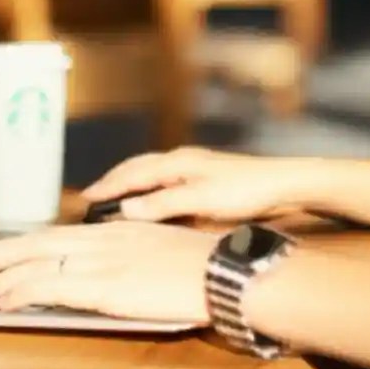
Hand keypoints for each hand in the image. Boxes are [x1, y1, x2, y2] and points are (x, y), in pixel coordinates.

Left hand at [0, 222, 217, 324]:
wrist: (225, 272)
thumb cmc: (199, 266)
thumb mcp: (153, 251)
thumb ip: (122, 257)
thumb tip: (100, 269)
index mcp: (109, 231)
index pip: (48, 234)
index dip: (13, 244)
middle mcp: (98, 239)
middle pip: (30, 243)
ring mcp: (99, 261)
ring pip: (32, 263)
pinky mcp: (104, 286)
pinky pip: (49, 286)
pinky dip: (19, 292)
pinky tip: (2, 302)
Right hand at [83, 147, 316, 222]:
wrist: (284, 183)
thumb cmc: (245, 191)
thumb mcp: (201, 201)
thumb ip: (163, 204)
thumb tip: (126, 210)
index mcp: (175, 162)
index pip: (131, 175)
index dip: (107, 188)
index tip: (85, 199)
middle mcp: (180, 159)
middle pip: (137, 168)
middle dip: (113, 180)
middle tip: (92, 196)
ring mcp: (193, 165)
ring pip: (150, 171)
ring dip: (129, 182)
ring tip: (114, 195)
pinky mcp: (205, 175)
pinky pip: (164, 177)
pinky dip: (147, 186)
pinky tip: (151, 197)